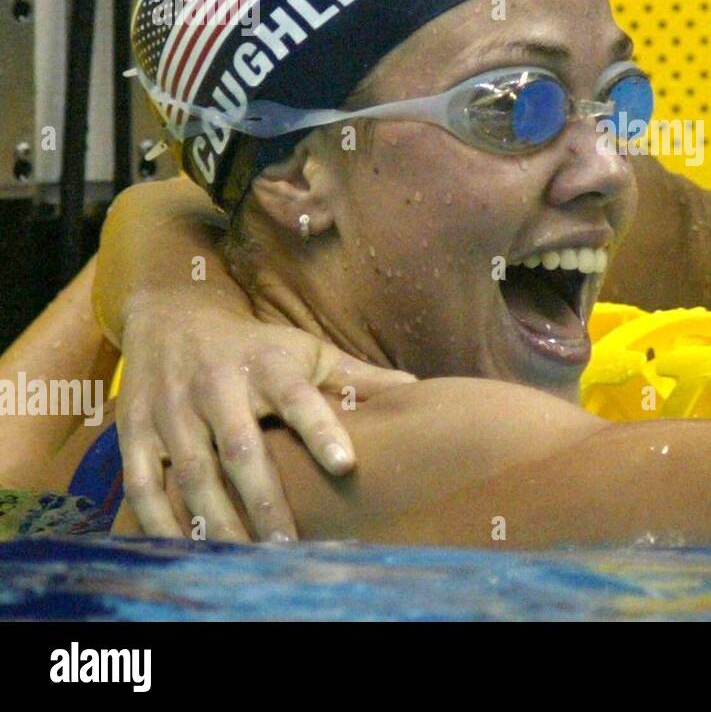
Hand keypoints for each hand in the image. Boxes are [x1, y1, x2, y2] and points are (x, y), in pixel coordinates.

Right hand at [117, 297, 415, 541]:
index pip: (299, 399)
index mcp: (268, 365)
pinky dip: (159, 520)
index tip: (347, 464)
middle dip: (265, 499)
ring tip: (244, 557)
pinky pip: (143, 482)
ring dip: (218, 519)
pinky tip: (184, 551)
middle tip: (288, 545)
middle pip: (242, 448)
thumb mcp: (305, 350)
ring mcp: (172, 408)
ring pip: (193, 472)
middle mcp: (218, 385)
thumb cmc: (255, 345)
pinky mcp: (134, 428)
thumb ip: (356, 376)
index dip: (321, 430)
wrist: (172, 314)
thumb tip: (415, 389)